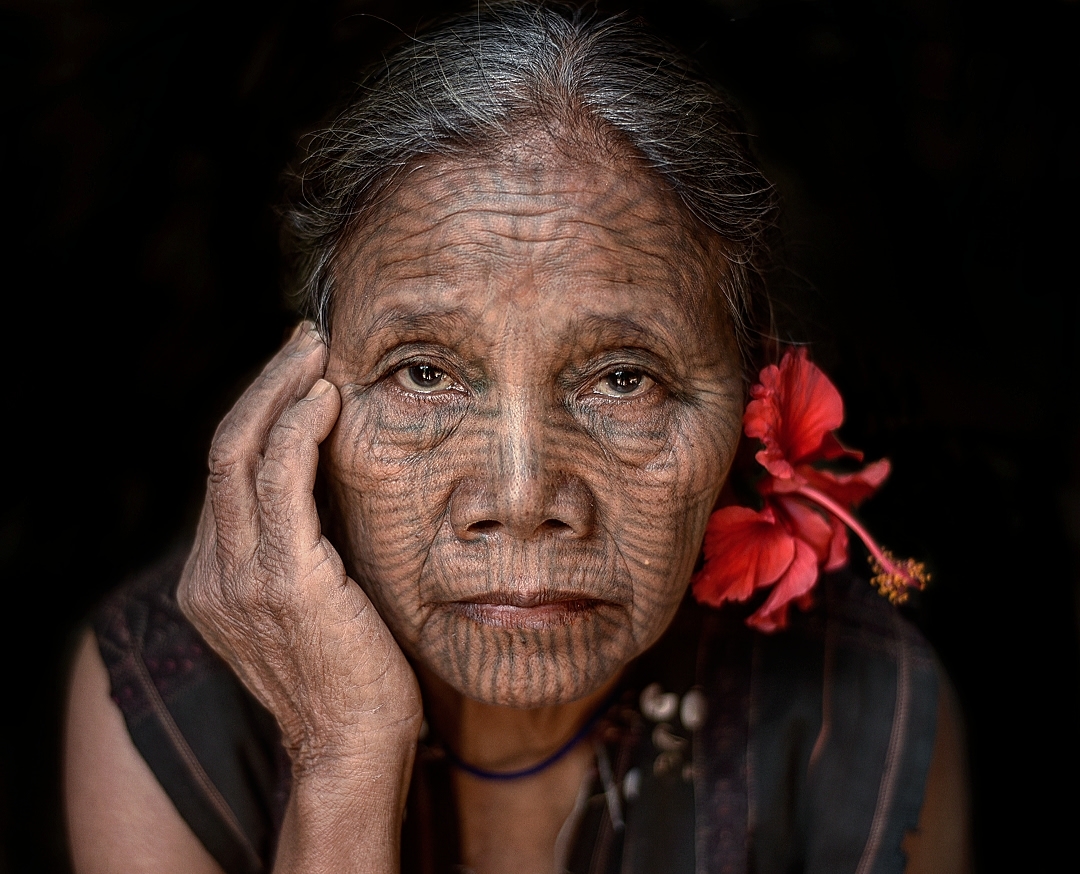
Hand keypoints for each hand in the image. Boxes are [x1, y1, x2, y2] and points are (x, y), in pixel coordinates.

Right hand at [177, 323, 422, 779]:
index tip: (299, 378)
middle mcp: (213, 575)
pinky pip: (282, 482)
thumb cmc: (349, 677)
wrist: (353, 748)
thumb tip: (327, 491)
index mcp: (215, 580)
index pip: (226, 476)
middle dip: (263, 386)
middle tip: (304, 341)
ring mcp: (240, 578)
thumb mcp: (307, 608)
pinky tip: (326, 397)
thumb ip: (297, 552)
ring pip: (240, 453)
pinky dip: (299, 431)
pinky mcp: (285, 580)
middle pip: (220, 451)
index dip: (259, 416)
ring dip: (280, 390)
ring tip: (316, 350)